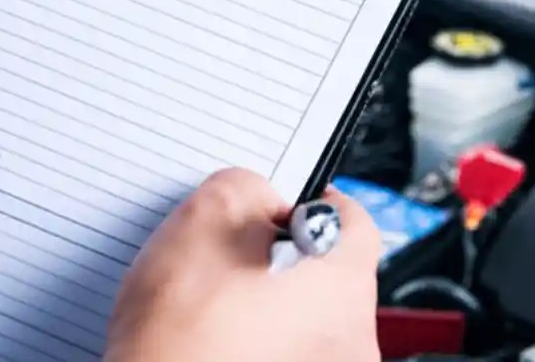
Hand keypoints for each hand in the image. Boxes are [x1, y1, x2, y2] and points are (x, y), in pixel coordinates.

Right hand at [106, 169, 381, 361]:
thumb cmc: (183, 322)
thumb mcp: (211, 210)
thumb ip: (251, 188)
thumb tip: (260, 201)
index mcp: (345, 279)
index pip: (350, 219)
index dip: (308, 201)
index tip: (279, 203)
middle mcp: (351, 334)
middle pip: (327, 270)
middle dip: (285, 255)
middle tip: (235, 251)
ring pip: (304, 316)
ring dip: (271, 302)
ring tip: (219, 300)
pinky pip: (285, 351)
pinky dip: (258, 341)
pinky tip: (218, 335)